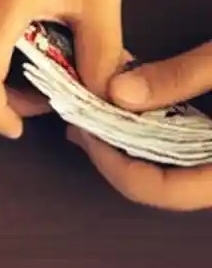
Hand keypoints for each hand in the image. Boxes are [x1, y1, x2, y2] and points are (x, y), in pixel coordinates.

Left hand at [66, 41, 211, 210]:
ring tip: (99, 118)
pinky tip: (136, 114)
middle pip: (159, 186)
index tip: (86, 133)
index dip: (113, 164)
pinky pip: (187, 156)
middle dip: (115, 156)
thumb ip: (181, 77)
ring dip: (133, 147)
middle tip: (81, 126)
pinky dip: (158, 137)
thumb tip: (116, 91)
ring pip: (172, 173)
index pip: (160, 190)